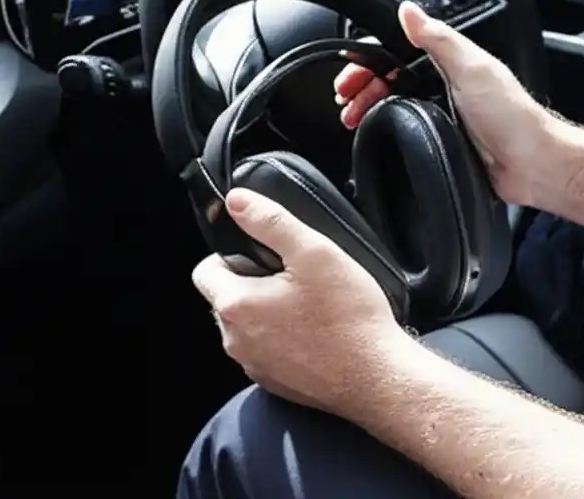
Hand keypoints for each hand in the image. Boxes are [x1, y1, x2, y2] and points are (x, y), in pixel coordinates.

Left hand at [192, 188, 408, 417]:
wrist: (379, 378)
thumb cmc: (349, 317)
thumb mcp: (314, 252)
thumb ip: (270, 221)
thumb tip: (236, 201)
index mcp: (235, 305)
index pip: (204, 270)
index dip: (231, 254)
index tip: (264, 255)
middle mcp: (235, 340)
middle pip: (225, 298)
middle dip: (250, 283)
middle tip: (293, 278)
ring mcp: (254, 365)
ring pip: (245, 326)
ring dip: (266, 312)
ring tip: (308, 306)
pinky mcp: (274, 383)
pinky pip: (265, 350)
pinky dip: (281, 339)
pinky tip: (314, 333)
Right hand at [333, 1, 558, 204]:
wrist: (531, 165)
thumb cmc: (511, 117)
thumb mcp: (471, 68)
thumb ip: (438, 38)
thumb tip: (408, 11)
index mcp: (449, 63)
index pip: (397, 52)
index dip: (368, 61)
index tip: (347, 74)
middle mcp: (443, 85)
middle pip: (389, 79)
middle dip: (360, 86)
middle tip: (343, 100)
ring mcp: (441, 113)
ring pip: (392, 104)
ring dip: (367, 109)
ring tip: (350, 118)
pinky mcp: (440, 140)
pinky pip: (403, 130)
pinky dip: (383, 130)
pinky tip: (373, 136)